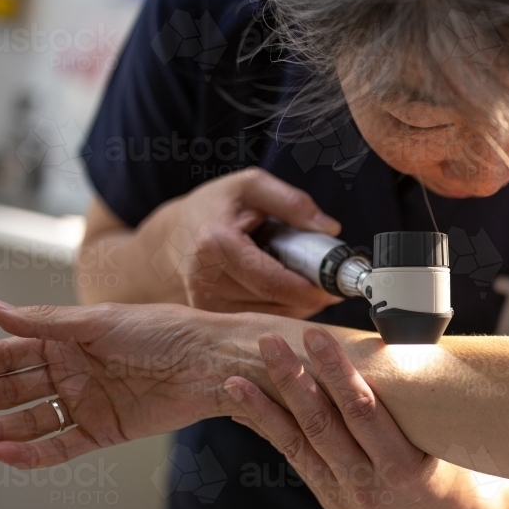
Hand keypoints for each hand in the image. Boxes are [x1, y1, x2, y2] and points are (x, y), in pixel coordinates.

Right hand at [0, 299, 238, 467]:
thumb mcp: (99, 322)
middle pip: (12, 389)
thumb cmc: (162, 331)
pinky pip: (62, 446)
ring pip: (30, 419)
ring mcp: (87, 403)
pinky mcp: (106, 431)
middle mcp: (73, 371)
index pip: (8, 355)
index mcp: (68, 340)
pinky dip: (34, 452)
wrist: (211, 361)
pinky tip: (4, 452)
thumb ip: (44, 323)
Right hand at [147, 167, 342, 316]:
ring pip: (269, 318)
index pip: (273, 282)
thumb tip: (330, 229)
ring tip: (301, 281)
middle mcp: (206, 280)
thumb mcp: (252, 186)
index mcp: (216, 244)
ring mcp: (205, 304)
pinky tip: (281, 291)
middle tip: (328, 285)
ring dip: (295, 306)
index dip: (309, 290)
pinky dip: (277, 310)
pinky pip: (257, 322)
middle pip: (274, 304)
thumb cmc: (216, 207)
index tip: (334, 287)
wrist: (174, 234)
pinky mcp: (209, 317)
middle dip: (309, 298)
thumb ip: (292, 202)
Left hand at [223, 328, 508, 508]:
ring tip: (237, 378)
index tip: (316, 336)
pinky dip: (269, 430)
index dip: (337, 372)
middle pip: (322, 425)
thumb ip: (405, 398)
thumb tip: (371, 343)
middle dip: (292, 380)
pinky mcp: (328, 497)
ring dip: (265, 407)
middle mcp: (369, 487)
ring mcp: (344, 496)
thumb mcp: (439, 433)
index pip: (363, 411)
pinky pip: (295, 458)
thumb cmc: (450, 460)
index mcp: (403, 468)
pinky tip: (245, 408)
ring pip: (299, 444)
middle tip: (270, 343)